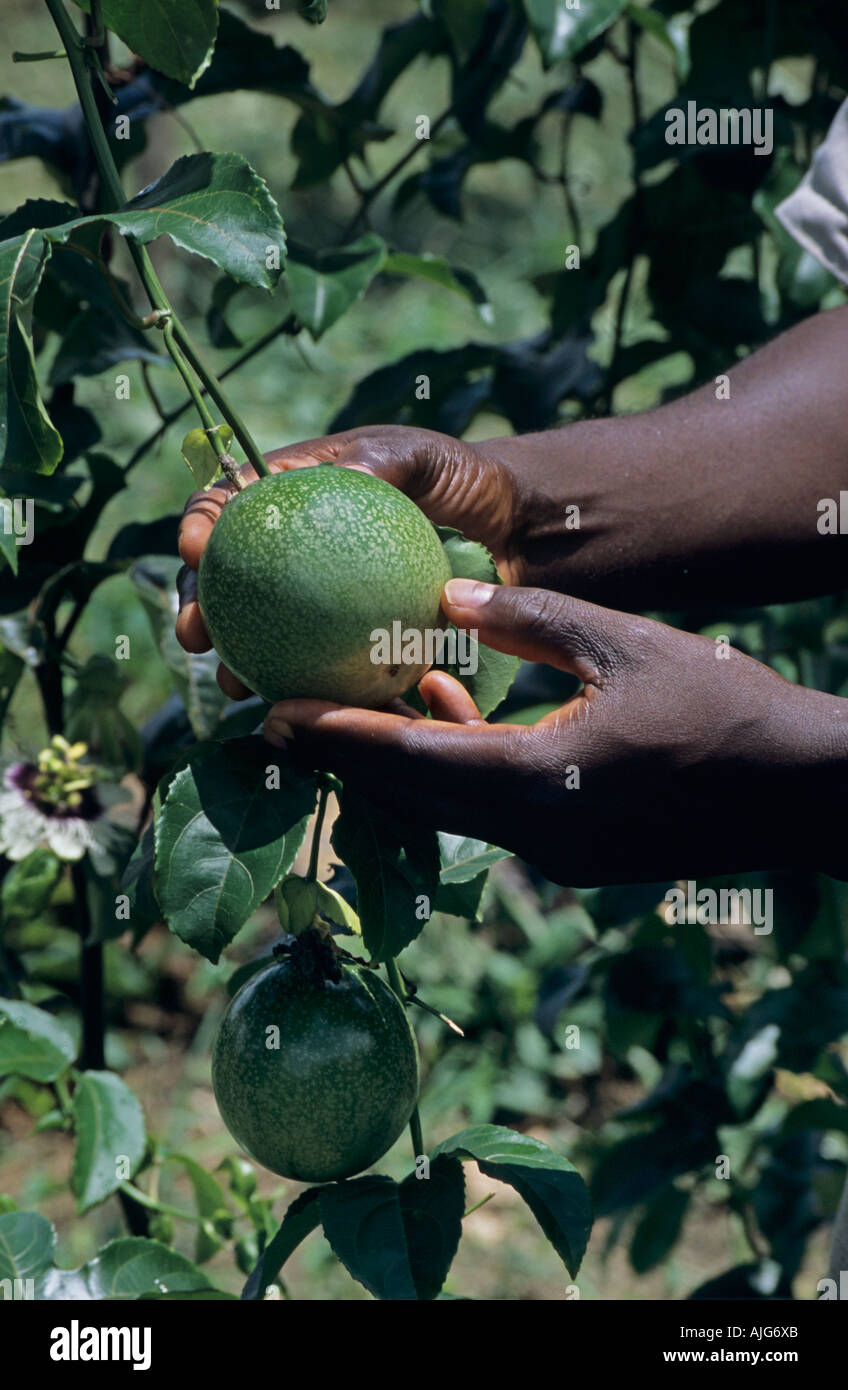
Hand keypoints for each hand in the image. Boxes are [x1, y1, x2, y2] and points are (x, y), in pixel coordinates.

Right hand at [175, 425, 520, 696]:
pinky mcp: (344, 640)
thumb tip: (344, 475)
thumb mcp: (425, 457)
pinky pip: (312, 665)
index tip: (196, 550)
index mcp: (290, 491)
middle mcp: (290, 547)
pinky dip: (301, 687)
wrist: (507, 531)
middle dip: (196, 608)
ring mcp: (313, 597)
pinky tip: (298, 709)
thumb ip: (383, 463)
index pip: (227, 501)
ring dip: (234, 661)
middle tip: (197, 636)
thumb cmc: (461, 480)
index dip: (198, 523)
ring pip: (257, 632)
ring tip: (234, 686)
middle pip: (224, 577)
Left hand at [260, 580, 846, 885]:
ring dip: (406, 761)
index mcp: (542, 782)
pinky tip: (461, 715)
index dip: (337, 739)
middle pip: (413, 799)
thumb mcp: (626, 643)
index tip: (273, 716)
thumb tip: (446, 600)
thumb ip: (531, 620)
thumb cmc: (724, 708)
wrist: (803, 793)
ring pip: (449, 809)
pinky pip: (491, 815)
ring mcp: (557, 858)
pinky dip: (460, 772)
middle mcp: (536, 837)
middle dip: (348, 757)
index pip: (410, 763)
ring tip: (377, 700)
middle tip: (284, 716)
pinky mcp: (577, 859)